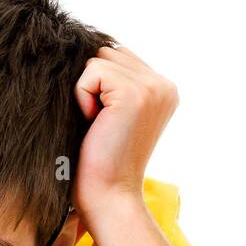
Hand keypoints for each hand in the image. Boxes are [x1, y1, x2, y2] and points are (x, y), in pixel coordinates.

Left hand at [72, 45, 178, 223]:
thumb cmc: (100, 162)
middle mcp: (164, 85)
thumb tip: (84, 49)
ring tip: (97, 124)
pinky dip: (82, 97)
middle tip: (99, 124)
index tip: (102, 120)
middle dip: (93, 84)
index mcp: (163, 90)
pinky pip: (91, 71)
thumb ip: (113, 82)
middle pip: (108, 53)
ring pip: (99, 59)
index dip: (98, 83)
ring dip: (87, 91)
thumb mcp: (112, 115)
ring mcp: (152, 88)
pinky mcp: (134, 93)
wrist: (108, 196)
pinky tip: (94, 123)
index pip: (119, 56)